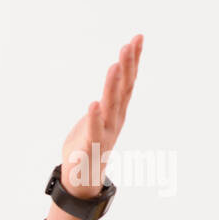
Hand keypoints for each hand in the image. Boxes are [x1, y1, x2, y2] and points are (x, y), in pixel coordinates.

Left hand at [61, 35, 142, 197]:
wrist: (81, 180)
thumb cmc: (86, 146)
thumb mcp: (96, 117)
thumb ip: (105, 100)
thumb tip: (111, 80)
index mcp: (116, 111)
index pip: (128, 81)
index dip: (133, 61)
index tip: (138, 38)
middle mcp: (114, 119)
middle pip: (124, 89)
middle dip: (128, 66)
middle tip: (132, 43)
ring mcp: (104, 133)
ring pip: (110, 106)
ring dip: (112, 86)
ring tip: (115, 65)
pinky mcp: (90, 147)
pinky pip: (92, 130)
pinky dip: (93, 118)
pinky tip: (94, 103)